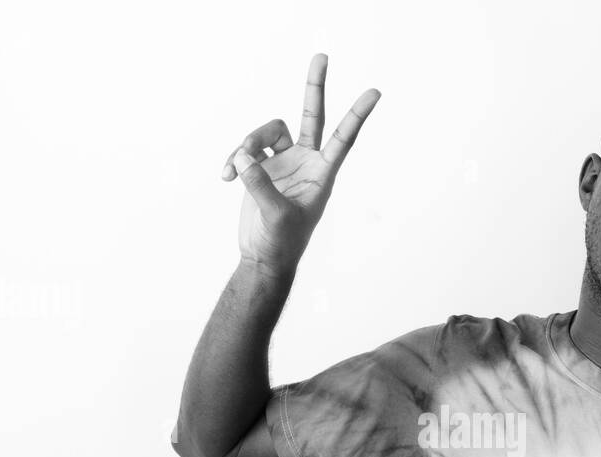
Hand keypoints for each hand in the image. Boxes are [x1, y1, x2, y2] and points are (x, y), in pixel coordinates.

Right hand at [222, 53, 379, 273]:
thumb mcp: (276, 216)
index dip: (357, 115)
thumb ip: (261, 185)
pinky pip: (245, 150)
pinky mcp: (260, 167)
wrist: (263, 256)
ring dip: (248, 143)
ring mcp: (283, 162)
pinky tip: (224, 178)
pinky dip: (233, 161)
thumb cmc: (282, 243)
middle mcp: (305, 162)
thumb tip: (243, 158)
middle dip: (315, 87)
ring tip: (235, 168)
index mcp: (322, 174)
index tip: (375, 92)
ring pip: (267, 132)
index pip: (343, 139)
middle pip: (311, 116)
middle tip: (322, 56)